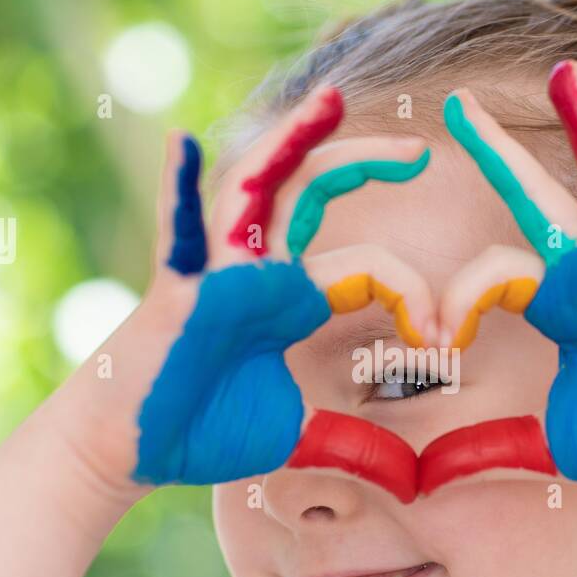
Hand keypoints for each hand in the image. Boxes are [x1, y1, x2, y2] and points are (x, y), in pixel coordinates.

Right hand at [46, 85, 430, 500]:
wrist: (134, 450)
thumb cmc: (206, 430)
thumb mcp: (299, 433)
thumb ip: (353, 441)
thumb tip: (410, 476)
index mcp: (292, 297)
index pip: (367, 268)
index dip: (412, 297)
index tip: (442, 342)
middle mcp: (258, 271)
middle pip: (312, 194)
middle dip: (363, 162)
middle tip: (421, 150)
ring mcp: (215, 273)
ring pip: (254, 189)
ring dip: (288, 142)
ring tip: (328, 101)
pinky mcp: (177, 293)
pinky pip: (176, 233)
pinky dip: (176, 189)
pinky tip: (181, 143)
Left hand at [437, 60, 576, 505]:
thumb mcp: (550, 443)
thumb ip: (491, 446)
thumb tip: (427, 476)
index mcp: (559, 303)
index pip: (493, 273)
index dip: (457, 300)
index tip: (437, 345)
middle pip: (539, 200)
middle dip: (497, 152)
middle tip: (453, 106)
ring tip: (560, 75)